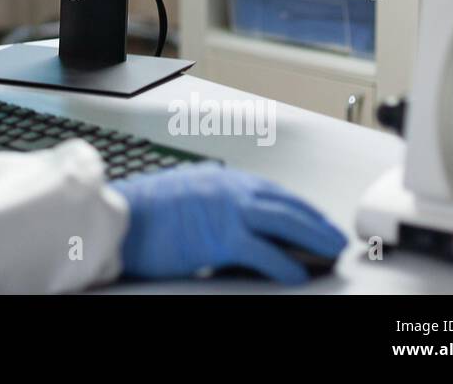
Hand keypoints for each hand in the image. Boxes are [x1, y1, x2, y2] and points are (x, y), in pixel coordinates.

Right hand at [111, 163, 346, 284]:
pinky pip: (264, 252)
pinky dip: (285, 263)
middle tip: (335, 236)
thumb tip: (238, 231)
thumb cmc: (141, 215)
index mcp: (218, 179)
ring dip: (313, 237)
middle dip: (314, 220)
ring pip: (284, 221)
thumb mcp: (184, 200)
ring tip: (330, 252)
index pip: (270, 191)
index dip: (297, 206)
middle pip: (285, 203)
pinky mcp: (221, 236)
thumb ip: (213, 208)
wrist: (117, 218)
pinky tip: (299, 273)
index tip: (314, 218)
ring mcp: (226, 209)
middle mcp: (227, 188)